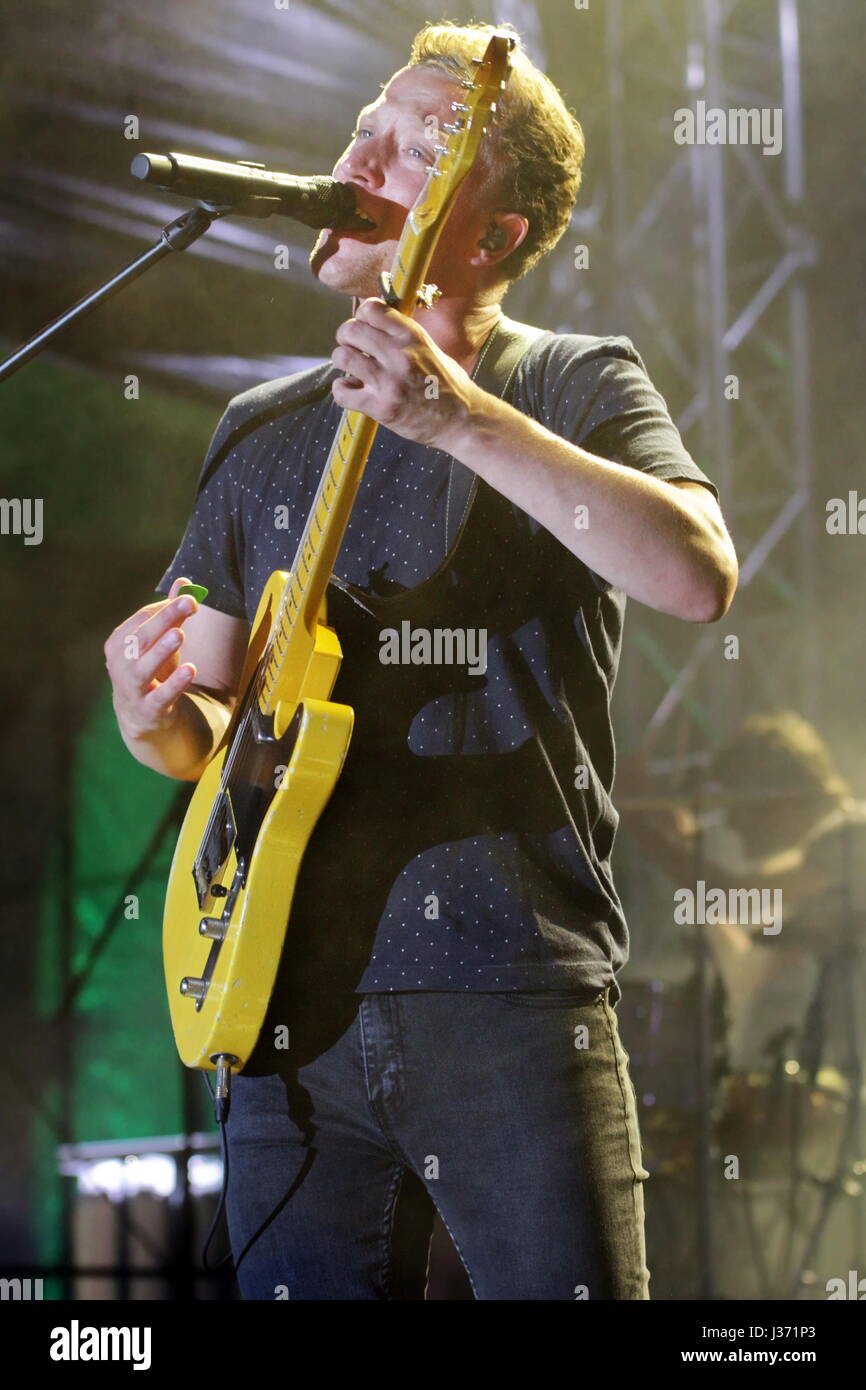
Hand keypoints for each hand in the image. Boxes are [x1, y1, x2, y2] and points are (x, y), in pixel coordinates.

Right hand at [104, 577, 198, 739]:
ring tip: (180, 634)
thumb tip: (184, 581)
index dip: (164, 608)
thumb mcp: (159, 641)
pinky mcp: (149, 710)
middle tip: (187, 603)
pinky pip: (160, 696)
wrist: (143, 717)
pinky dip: (174, 684)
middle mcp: (120, 665)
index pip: (141, 620)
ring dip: (160, 650)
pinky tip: (190, 669)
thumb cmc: (152, 670)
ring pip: (143, 668)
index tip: (189, 598)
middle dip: (164, 620)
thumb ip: (170, 613)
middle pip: (140, 639)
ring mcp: (132, 690)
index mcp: (119, 644)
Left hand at [329, 297, 478, 448]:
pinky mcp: (382, 407)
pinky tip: (352, 390)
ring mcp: (389, 382)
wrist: (462, 421)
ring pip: (342, 356)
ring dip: (342, 361)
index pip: (371, 309)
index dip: (361, 316)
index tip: (365, 327)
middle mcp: (399, 355)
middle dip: (347, 337)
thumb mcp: (430, 348)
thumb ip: (402, 335)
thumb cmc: (447, 386)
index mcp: (412, 336)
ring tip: (354, 370)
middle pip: (351, 330)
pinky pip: (342, 392)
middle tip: (353, 348)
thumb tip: (373, 320)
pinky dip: (342, 390)